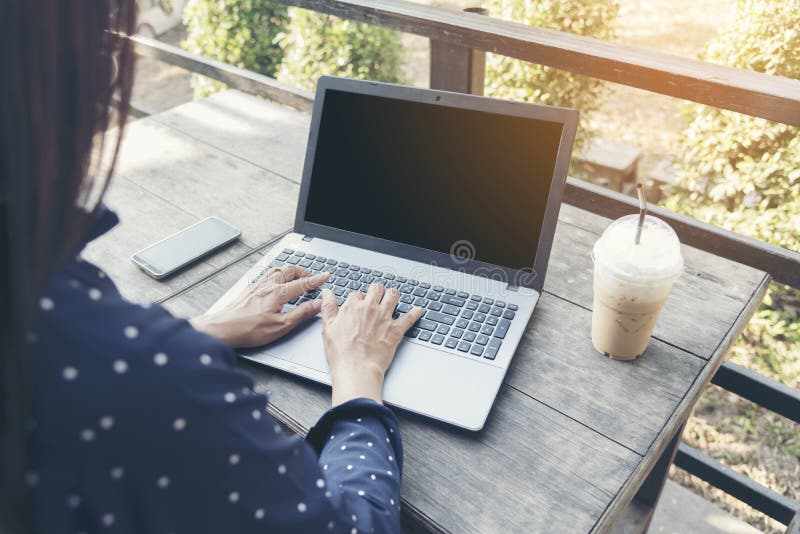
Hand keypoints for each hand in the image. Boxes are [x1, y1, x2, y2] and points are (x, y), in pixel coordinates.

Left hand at [190, 265, 328, 347]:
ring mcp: (257, 285)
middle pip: (290, 270)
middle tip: (312, 278)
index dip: (316, 280)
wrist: (222, 329)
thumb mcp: (281, 326)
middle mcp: (268, 285)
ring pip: (278, 269)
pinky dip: (278, 273)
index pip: (302, 283)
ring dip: (290, 270)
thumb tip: (318, 305)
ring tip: (297, 276)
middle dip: (304, 272)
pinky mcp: (250, 289)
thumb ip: (301, 313)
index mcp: (278, 293)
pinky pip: (267, 274)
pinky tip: (276, 279)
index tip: (325, 276)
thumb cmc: (248, 330)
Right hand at [320, 283, 422, 404]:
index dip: (358, 298)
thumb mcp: (327, 328)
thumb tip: (327, 293)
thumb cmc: (341, 353)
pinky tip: (418, 310)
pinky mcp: (396, 330)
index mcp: (353, 307)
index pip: (357, 294)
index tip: (358, 303)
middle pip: (376, 289)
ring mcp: (384, 318)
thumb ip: (328, 308)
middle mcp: (370, 308)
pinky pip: (409, 317)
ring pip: (393, 296)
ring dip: (393, 295)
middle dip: (377, 291)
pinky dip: (415, 313)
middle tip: (377, 294)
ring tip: (394, 296)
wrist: (356, 369)